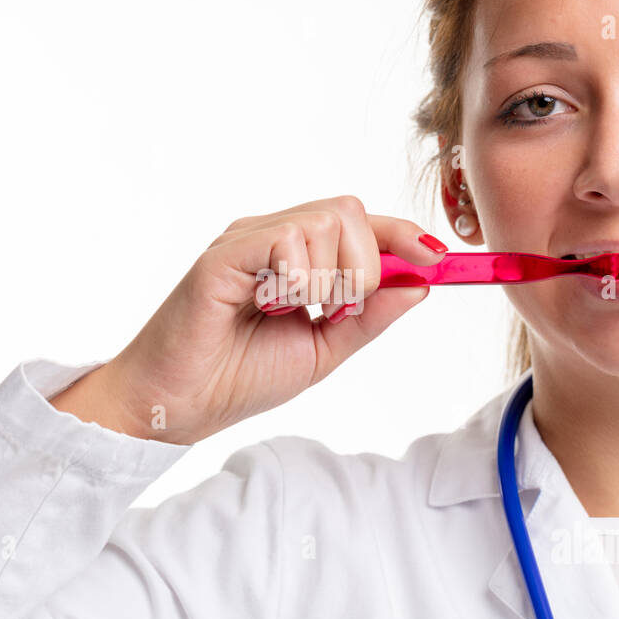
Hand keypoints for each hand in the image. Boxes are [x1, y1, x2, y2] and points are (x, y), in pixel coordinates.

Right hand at [54, 195, 447, 443]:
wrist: (178, 407)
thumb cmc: (237, 378)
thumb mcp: (323, 350)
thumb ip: (369, 318)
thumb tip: (420, 284)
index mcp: (295, 256)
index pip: (361, 224)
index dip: (404, 235)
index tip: (441, 259)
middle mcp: (272, 237)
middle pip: (350, 211)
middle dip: (366, 265)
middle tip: (337, 311)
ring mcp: (247, 241)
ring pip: (324, 220)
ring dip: (332, 278)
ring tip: (296, 314)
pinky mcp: (223, 256)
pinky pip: (285, 238)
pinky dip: (299, 277)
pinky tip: (277, 306)